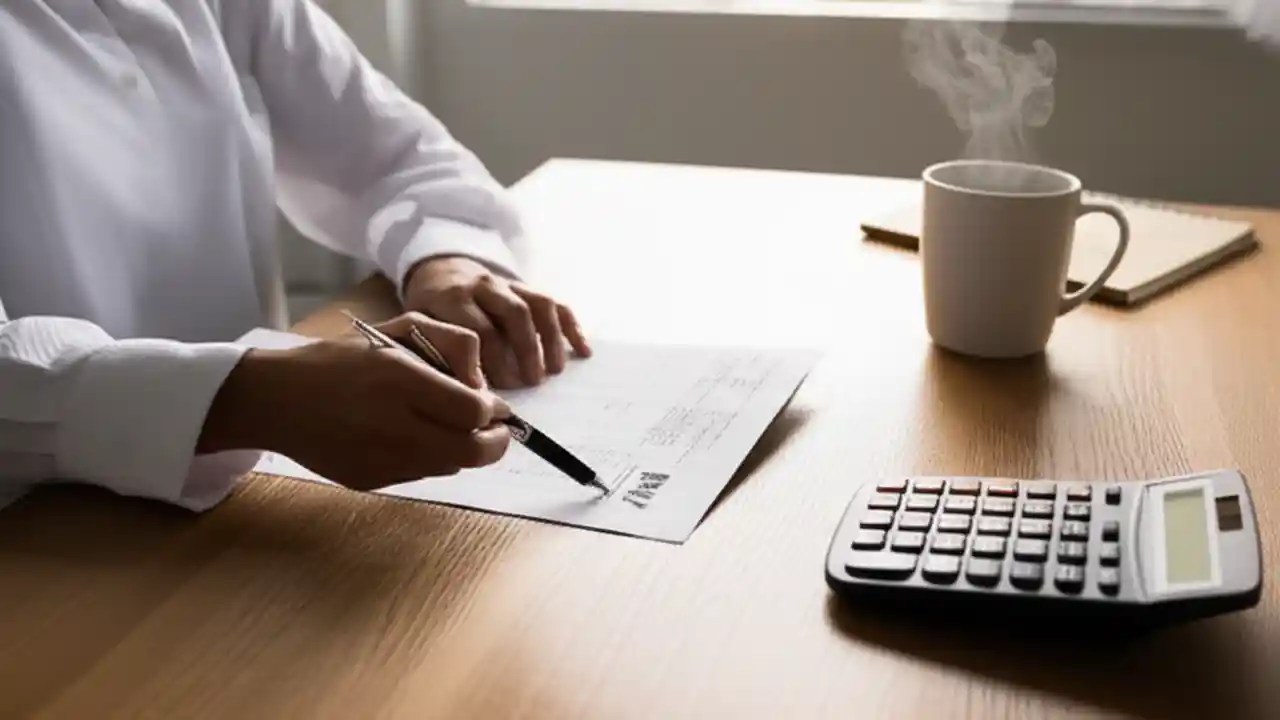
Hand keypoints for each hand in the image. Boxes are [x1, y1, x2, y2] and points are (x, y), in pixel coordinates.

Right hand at [199, 313, 511, 489]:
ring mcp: (382, 459)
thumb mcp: (397, 330)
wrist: (277, 400)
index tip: (492, 405)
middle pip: (472, 452)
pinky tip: (408, 437)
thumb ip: (452, 345)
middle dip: (495, 443)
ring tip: (443, 426)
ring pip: (451, 466)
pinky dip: (429, 458)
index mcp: (401, 381)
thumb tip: (484, 386)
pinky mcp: (371, 480)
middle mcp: (393, 426)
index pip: (474, 412)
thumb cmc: (340, 359)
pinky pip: (422, 475)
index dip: (493, 411)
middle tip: (496, 431)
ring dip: (461, 449)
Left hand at [403, 256, 590, 388]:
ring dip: (550, 340)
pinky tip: (583, 352)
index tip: (493, 392)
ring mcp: (509, 285)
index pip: (478, 329)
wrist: (440, 269)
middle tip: (531, 383)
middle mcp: (484, 286)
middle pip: (514, 314)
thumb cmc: (429, 310)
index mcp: (453, 297)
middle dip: (525, 351)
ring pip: (538, 306)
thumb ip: (437, 351)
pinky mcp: (527, 288)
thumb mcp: (419, 325)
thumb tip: (461, 391)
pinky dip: (572, 327)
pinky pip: (555, 303)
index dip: (489, 362)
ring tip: (553, 372)